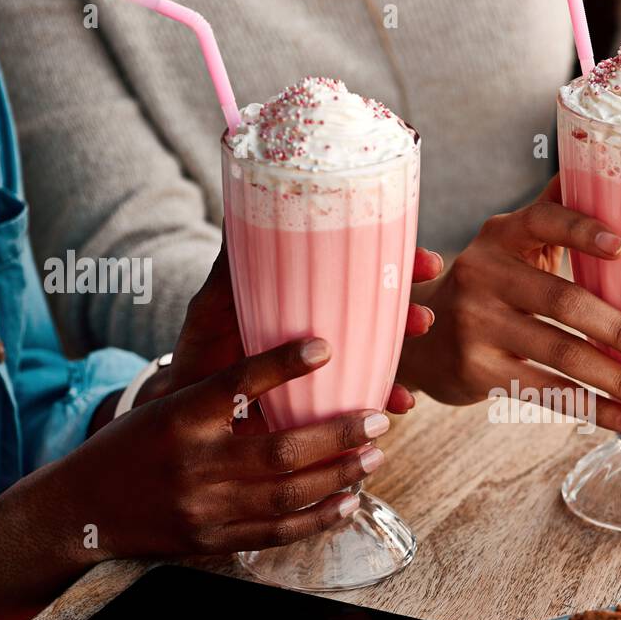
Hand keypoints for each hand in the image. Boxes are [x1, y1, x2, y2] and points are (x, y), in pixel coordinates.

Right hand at [59, 337, 390, 556]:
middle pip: (280, 449)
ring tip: (374, 456)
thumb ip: (221, 395)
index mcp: (179, 417)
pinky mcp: (212, 542)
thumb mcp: (166, 407)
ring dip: (339, 475)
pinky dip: (319, 518)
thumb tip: (292, 365)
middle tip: (378, 418)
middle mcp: (193, 463)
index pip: (238, 383)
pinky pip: (277, 533)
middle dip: (338, 434)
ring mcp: (204, 508)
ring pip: (288, 495)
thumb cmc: (134, 447)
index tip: (325, 347)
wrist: (80, 511)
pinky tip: (349, 501)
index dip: (283, 365)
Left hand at [161, 239, 442, 415]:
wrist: (191, 408)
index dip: (397, 266)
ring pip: (376, 357)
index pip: (361, 273)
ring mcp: (326, 367)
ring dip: (400, 365)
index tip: (429, 264)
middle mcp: (323, 329)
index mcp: (306, 298)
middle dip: (407, 314)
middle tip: (424, 319)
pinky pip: (360, 401)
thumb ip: (232, 268)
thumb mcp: (214, 305)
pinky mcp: (323, 403)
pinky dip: (382, 400)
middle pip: (379, 314)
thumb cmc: (203, 352)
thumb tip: (241, 211)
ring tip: (408, 380)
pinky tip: (397, 405)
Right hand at [395, 177, 620, 434]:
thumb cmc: (490, 283)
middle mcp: (483, 275)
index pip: (545, 222)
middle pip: (562, 302)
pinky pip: (548, 394)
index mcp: (501, 234)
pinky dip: (594, 410)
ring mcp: (477, 327)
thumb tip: (610, 165)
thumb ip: (553, 211)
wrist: (422, 339)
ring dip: (617, 381)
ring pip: (560, 356)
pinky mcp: (479, 372)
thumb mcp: (509, 242)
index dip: (583, 232)